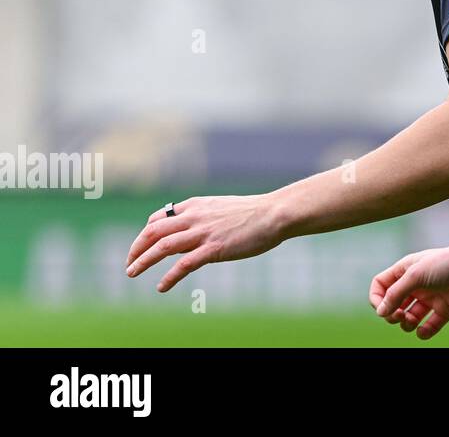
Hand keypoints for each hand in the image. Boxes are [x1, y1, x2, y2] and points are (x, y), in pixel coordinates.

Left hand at [124, 194, 285, 291]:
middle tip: (129, 263)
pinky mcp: (214, 248)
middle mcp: (195, 216)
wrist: (275, 213)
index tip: (142, 245)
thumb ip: (203, 220)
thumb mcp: (222, 210)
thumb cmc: (255, 212)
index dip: (146, 233)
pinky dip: (169, 277)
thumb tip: (188, 238)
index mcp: (196, 205)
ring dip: (143, 261)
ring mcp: (204, 232)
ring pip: (163, 246)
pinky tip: (161, 287)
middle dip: (137, 248)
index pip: (159, 218)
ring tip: (132, 273)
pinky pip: (184, 264)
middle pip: (154, 231)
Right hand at [370, 242, 448, 340]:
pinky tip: (424, 330)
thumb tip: (380, 312)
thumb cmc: (447, 264)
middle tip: (400, 316)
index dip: (377, 299)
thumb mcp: (416, 274)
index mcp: (406, 270)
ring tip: (412, 321)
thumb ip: (396, 293)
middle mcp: (417, 284)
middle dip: (391, 314)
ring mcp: (430, 297)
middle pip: (393, 304)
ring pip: (409, 317)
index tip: (383, 309)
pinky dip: (424, 332)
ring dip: (406, 324)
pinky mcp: (444, 309)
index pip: (381, 285)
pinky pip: (429, 326)